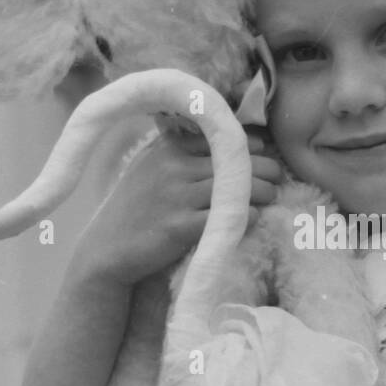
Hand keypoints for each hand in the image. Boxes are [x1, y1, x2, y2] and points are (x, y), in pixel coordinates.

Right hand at [71, 126, 283, 286]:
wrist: (108, 248)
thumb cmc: (135, 208)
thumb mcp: (152, 167)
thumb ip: (183, 152)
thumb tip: (227, 144)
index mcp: (170, 147)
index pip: (224, 137)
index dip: (251, 147)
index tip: (263, 157)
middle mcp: (175, 167)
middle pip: (237, 161)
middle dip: (266, 169)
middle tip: (277, 179)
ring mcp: (177, 196)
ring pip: (237, 188)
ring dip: (263, 194)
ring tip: (270, 198)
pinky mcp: (181, 226)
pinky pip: (227, 217)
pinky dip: (247, 217)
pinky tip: (253, 219)